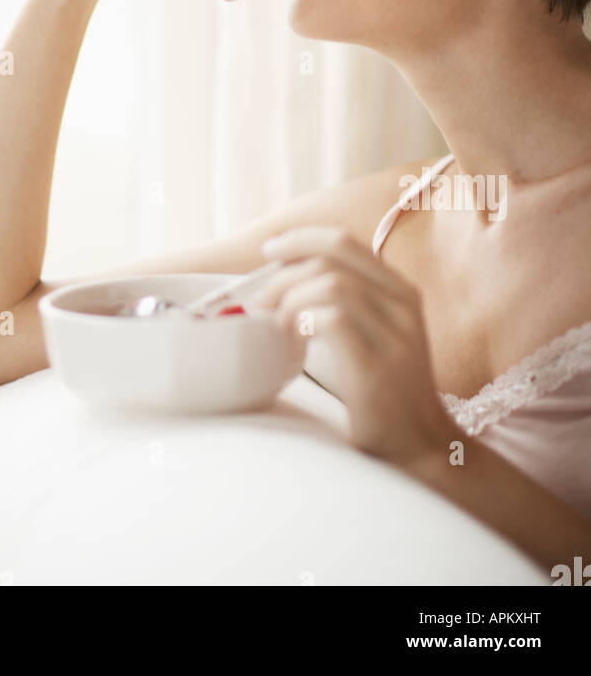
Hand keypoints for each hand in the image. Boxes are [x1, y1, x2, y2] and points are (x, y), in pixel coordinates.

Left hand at [252, 227, 454, 464]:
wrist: (421, 444)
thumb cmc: (384, 390)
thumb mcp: (373, 333)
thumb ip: (345, 303)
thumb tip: (283, 278)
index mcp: (399, 290)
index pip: (344, 241)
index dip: (300, 239)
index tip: (269, 251)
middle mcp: (403, 303)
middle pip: (333, 257)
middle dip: (286, 272)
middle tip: (262, 297)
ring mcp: (396, 333)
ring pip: (332, 284)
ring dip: (292, 298)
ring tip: (279, 323)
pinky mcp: (380, 365)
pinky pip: (335, 320)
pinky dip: (304, 320)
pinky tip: (293, 338)